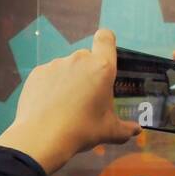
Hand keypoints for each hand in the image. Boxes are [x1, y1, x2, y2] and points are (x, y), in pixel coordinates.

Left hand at [0, 29, 140, 174]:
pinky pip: (49, 76)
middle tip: (86, 97)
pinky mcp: (37, 73)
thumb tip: (136, 130)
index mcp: (101, 68)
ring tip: (65, 106)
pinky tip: (48, 106)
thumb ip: (125, 129)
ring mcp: (55, 64)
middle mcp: (79, 60)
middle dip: (88, 73)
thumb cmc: (81, 131)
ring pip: (66, 67)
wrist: (42, 137)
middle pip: (86, 58)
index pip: (106, 38)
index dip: (106, 43)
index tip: (104, 56)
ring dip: (69, 80)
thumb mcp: (108, 131)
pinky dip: (50, 86)